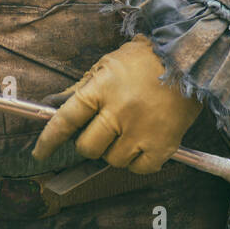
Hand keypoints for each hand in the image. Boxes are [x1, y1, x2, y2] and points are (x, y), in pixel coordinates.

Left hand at [31, 34, 201, 173]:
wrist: (190, 61)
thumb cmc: (146, 59)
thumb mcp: (108, 64)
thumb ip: (82, 87)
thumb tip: (53, 104)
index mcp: (102, 88)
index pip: (66, 119)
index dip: (48, 139)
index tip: (39, 152)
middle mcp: (119, 112)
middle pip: (87, 147)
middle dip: (87, 143)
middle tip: (99, 132)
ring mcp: (141, 131)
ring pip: (112, 160)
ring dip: (114, 151)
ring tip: (127, 132)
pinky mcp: (163, 145)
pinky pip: (139, 168)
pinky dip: (137, 161)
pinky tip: (142, 144)